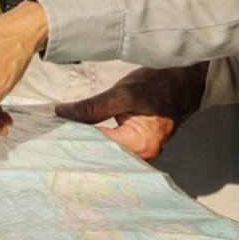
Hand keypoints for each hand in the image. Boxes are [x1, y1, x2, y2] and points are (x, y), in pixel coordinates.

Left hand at [55, 64, 209, 161]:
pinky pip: (115, 150)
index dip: (73, 141)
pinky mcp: (140, 148)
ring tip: (61, 140)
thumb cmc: (160, 85)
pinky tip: (81, 137)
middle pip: (102, 158)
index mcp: (140, 145)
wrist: (187, 82)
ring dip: (87, 146)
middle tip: (51, 142)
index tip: (51, 137)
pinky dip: (98, 144)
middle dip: (78, 149)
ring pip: (107, 155)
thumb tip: (61, 113)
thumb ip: (92, 107)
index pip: (97, 149)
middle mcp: (144, 157)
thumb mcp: (124, 92)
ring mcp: (143, 155)